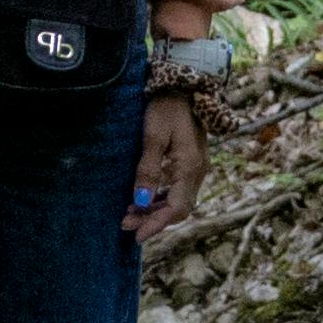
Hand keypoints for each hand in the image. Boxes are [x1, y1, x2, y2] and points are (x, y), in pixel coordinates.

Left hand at [135, 88, 202, 239]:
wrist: (183, 87)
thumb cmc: (166, 108)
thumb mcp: (153, 137)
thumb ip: (147, 170)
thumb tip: (139, 201)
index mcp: (190, 168)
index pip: (176, 209)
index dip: (156, 224)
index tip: (136, 235)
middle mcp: (197, 172)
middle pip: (178, 208)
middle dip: (153, 220)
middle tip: (126, 224)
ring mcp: (195, 167)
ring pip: (177, 200)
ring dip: (155, 210)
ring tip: (130, 214)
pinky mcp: (190, 162)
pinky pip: (177, 189)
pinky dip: (160, 198)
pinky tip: (143, 198)